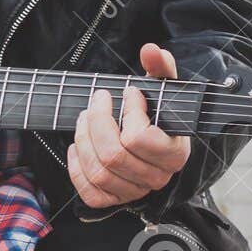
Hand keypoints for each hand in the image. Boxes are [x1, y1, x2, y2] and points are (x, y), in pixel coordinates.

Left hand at [66, 42, 190, 208]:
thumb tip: (150, 50)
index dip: (129, 112)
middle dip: (98, 121)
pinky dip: (77, 167)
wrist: (156, 140)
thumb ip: (161, 67)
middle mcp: (156, 177)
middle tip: (98, 100)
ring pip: (99, 172)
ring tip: (86, 118)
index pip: (140, 138)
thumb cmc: (159, 114)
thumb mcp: (163, 89)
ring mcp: (135, 191)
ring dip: (84, 139)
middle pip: (114, 154)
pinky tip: (79, 146)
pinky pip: (89, 192)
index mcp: (174, 153)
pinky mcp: (114, 199)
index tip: (129, 93)